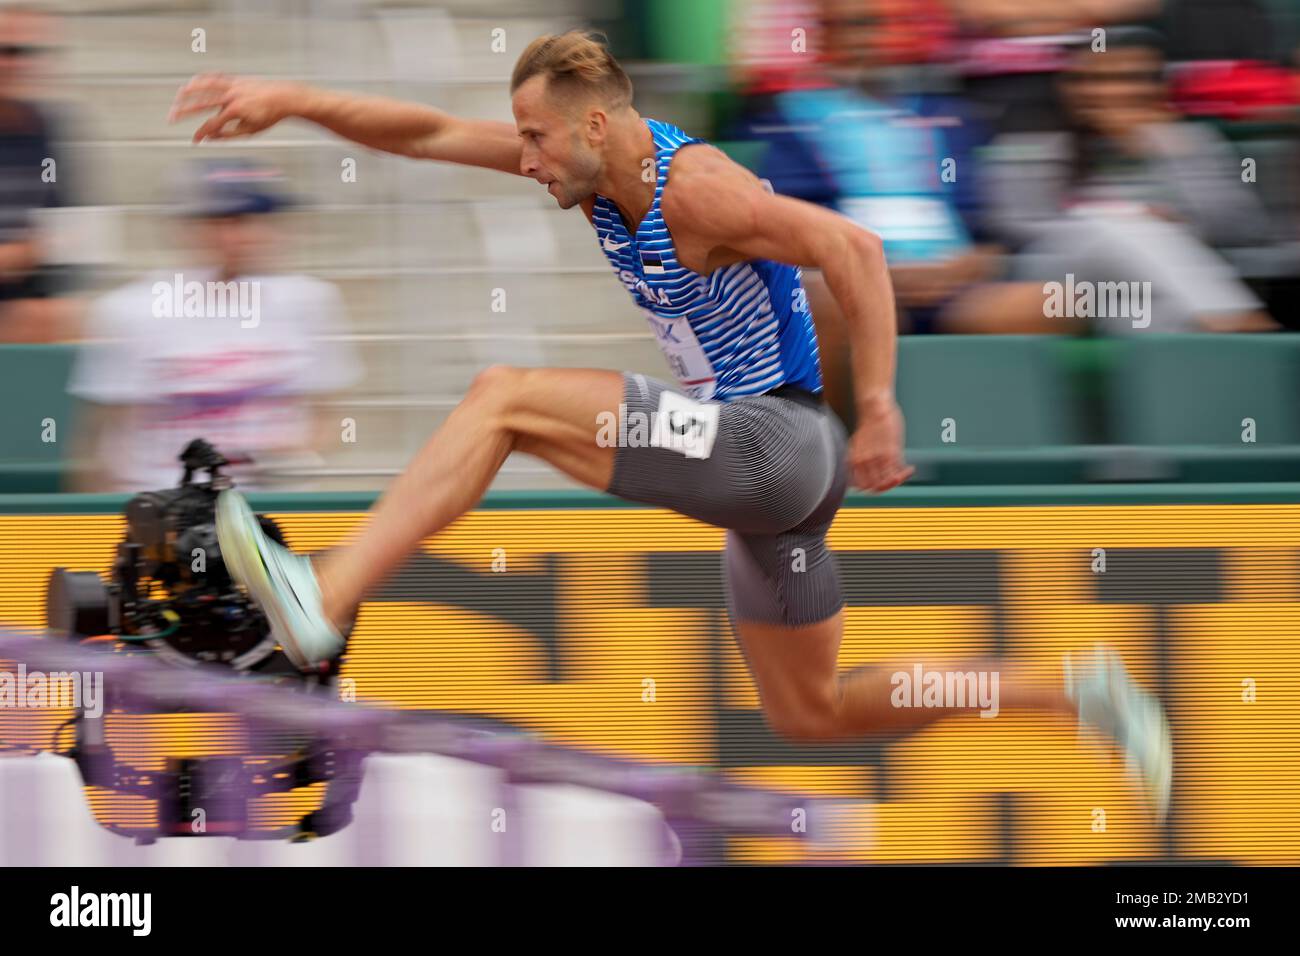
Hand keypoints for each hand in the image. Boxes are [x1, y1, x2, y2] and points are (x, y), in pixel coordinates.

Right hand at [168, 73, 301, 142]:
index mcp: (234, 112)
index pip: (211, 125)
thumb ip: (230, 134)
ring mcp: (232, 87)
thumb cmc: (270, 116)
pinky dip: (204, 80)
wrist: (284, 98)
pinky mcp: (236, 80)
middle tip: (171, 117)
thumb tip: (213, 138)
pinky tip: (195, 82)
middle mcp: (231, 97)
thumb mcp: (251, 130)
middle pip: (201, 105)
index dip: (201, 134)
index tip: (194, 141)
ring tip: (178, 96)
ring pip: (205, 88)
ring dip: (190, 92)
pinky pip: (216, 79)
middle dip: (184, 112)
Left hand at [847, 397, 913, 492]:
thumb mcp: (858, 445)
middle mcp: (865, 462)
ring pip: (889, 481)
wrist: (874, 407)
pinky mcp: (891, 451)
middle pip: (876, 488)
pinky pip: (898, 470)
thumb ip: (861, 460)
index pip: (862, 486)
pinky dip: (905, 473)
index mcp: (855, 461)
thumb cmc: (868, 424)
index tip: (881, 484)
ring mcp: (878, 457)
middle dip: (888, 487)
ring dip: (899, 481)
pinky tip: (910, 469)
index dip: (871, 488)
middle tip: (896, 481)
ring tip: (905, 474)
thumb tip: (863, 472)